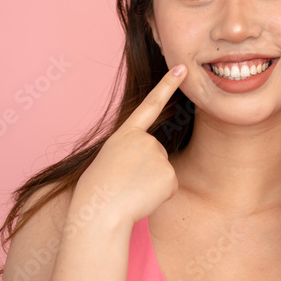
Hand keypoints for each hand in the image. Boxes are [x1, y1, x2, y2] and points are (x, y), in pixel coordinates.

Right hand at [74, 64, 186, 228]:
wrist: (99, 212)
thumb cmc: (98, 192)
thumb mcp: (109, 162)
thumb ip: (131, 153)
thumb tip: (154, 165)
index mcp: (124, 135)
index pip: (150, 105)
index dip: (167, 85)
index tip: (182, 68)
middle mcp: (144, 140)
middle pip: (156, 153)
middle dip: (146, 170)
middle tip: (125, 182)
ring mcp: (158, 156)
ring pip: (163, 172)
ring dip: (150, 185)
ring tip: (130, 190)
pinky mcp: (169, 175)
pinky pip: (169, 187)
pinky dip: (159, 196)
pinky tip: (142, 197)